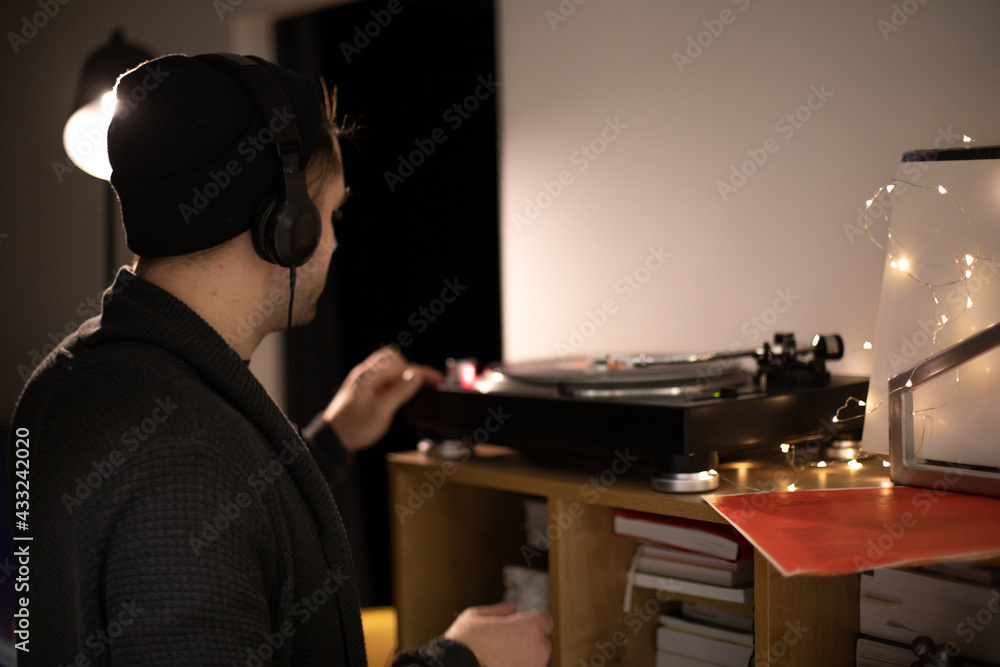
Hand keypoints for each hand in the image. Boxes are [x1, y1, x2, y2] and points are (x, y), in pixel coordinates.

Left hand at [324, 346, 442, 451]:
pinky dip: (393, 379)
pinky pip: (381, 374)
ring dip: (401, 373)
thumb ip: (399, 392)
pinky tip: (397, 392)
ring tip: (411, 388)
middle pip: (393, 358)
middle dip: (410, 368)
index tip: (436, 379)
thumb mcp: (381, 412)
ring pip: (387, 364)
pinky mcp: (362, 386)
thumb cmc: (355, 427)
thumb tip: (416, 375)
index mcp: (369, 376)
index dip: (421, 372)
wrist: (333, 437)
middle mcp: (365, 372)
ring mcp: (362, 378)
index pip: (401, 366)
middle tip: (423, 384)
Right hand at [443, 601, 552, 666]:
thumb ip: (500, 610)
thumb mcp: (479, 615)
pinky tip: (498, 664)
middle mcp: (539, 648)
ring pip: (535, 660)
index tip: (518, 626)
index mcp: (531, 626)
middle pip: (542, 642)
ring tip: (499, 656)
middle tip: (505, 643)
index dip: (531, 622)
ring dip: (524, 658)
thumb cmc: (466, 641)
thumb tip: (512, 607)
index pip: (546, 621)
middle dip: (529, 641)